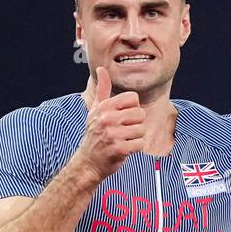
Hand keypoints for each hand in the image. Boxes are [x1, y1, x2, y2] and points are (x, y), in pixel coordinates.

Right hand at [75, 66, 145, 180]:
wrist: (88, 162)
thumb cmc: (96, 135)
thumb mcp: (96, 110)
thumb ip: (102, 90)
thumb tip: (101, 69)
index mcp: (104, 107)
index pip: (133, 99)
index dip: (132, 109)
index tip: (123, 118)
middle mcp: (107, 118)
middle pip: (140, 114)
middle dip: (136, 125)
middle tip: (124, 132)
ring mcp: (112, 134)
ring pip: (142, 130)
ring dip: (136, 138)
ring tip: (123, 140)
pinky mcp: (119, 148)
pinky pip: (140, 144)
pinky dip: (136, 149)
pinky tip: (125, 149)